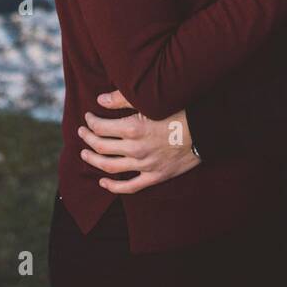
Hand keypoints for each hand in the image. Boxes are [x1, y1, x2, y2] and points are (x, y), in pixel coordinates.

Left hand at [77, 90, 200, 193]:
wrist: (205, 130)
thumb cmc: (179, 110)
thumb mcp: (151, 101)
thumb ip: (123, 99)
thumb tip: (99, 99)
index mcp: (133, 128)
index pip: (100, 128)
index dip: (90, 122)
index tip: (88, 117)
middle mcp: (136, 149)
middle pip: (101, 147)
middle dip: (87, 139)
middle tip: (82, 132)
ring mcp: (145, 165)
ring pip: (109, 167)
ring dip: (93, 161)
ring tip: (85, 154)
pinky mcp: (155, 176)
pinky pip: (130, 186)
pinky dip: (113, 186)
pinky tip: (103, 182)